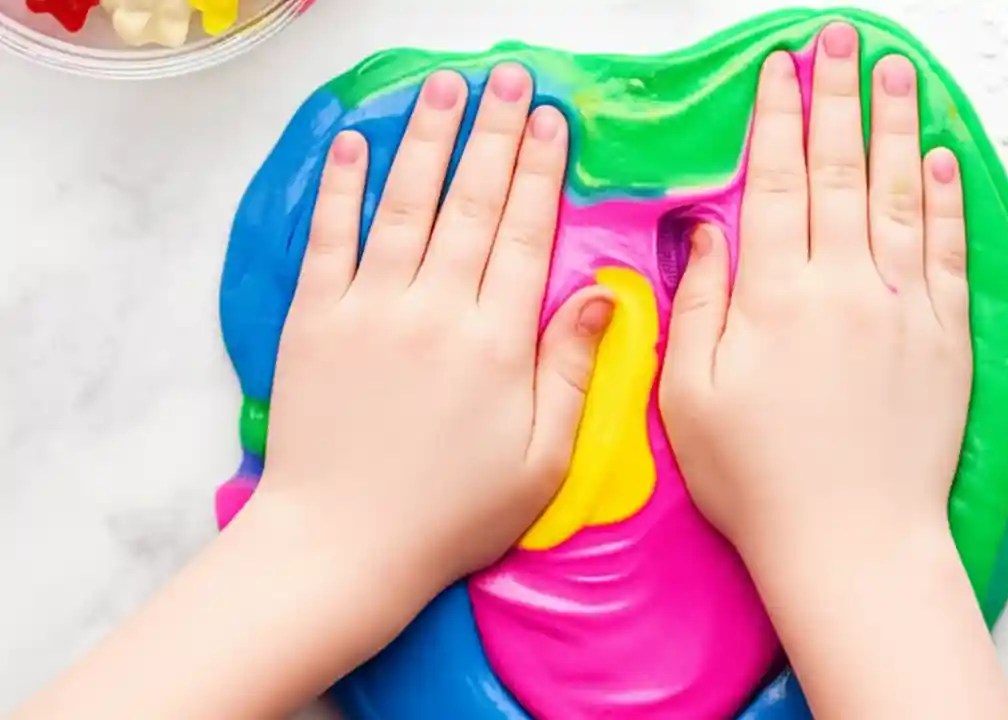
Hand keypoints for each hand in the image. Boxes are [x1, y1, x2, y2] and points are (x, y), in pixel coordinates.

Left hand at [13, 66, 614, 719]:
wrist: (343, 545)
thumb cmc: (453, 512)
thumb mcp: (541, 458)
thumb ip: (570, 370)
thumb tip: (598, 296)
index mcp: (496, 341)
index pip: (525, 234)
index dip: (541, 172)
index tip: (553, 122)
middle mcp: (435, 308)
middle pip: (472, 204)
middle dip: (495, 136)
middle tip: (511, 80)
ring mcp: (370, 308)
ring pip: (406, 205)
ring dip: (430, 141)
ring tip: (449, 88)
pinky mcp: (316, 320)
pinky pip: (329, 238)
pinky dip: (341, 187)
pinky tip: (355, 142)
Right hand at [660, 25, 1007, 718]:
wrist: (850, 542)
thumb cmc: (755, 480)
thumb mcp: (688, 397)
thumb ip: (695, 304)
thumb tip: (705, 229)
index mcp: (774, 296)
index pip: (777, 183)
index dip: (777, 119)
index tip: (779, 69)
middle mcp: (844, 286)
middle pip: (841, 170)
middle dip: (837, 97)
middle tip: (839, 39)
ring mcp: (903, 308)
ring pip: (900, 194)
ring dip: (896, 126)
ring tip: (895, 69)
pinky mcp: (944, 339)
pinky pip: (946, 251)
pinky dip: (945, 200)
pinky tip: (940, 160)